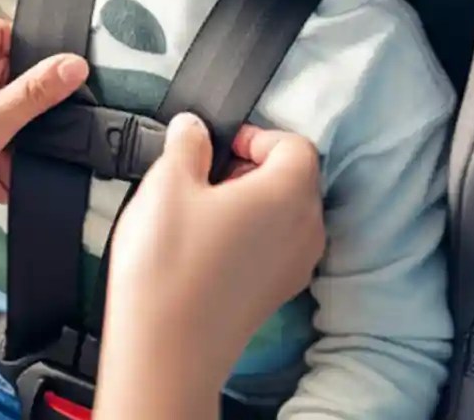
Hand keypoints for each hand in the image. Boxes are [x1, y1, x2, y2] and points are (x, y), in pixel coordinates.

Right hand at [96, 117, 324, 415]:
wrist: (166, 345)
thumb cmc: (170, 262)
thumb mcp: (168, 182)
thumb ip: (187, 144)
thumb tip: (194, 128)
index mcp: (290, 191)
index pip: (294, 144)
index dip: (255, 137)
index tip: (219, 145)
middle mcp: (306, 228)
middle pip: (294, 179)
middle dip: (252, 169)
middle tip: (204, 176)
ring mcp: (296, 265)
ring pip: (284, 215)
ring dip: (250, 203)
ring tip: (200, 212)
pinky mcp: (277, 293)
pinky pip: (274, 248)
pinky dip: (248, 236)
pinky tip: (205, 245)